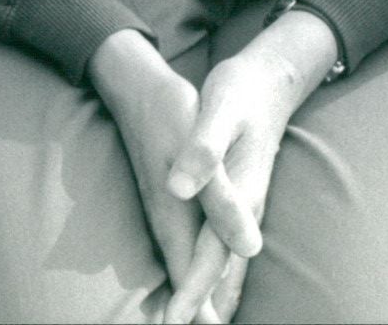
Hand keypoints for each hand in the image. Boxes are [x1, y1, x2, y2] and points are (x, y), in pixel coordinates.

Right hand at [88, 29, 206, 296]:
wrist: (138, 86)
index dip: (201, 317)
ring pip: (187, 273)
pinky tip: (211, 283)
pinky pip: (187, 254)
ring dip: (202, 301)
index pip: (193, 286)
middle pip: (189, 287)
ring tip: (219, 322)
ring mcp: (168, 218)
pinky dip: (200, 278)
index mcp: (178, 222)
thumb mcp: (203, 146)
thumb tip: (249, 247)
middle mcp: (170, 227)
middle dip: (203, 315)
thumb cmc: (171, 113)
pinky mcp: (171, 207)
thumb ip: (222, 200)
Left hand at [162, 10, 338, 323]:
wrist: (271, 79)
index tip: (173, 322)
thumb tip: (179, 188)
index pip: (209, 255)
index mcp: (237, 192)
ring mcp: (246, 207)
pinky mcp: (242, 200)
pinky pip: (231, 252)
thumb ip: (202, 150)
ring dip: (214, 299)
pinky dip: (222, 279)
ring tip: (199, 324)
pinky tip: (216, 290)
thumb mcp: (219, 108)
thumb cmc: (241, 91)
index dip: (191, 291)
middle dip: (205, 308)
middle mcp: (246, 208)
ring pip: (231, 266)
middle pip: (223, 272)